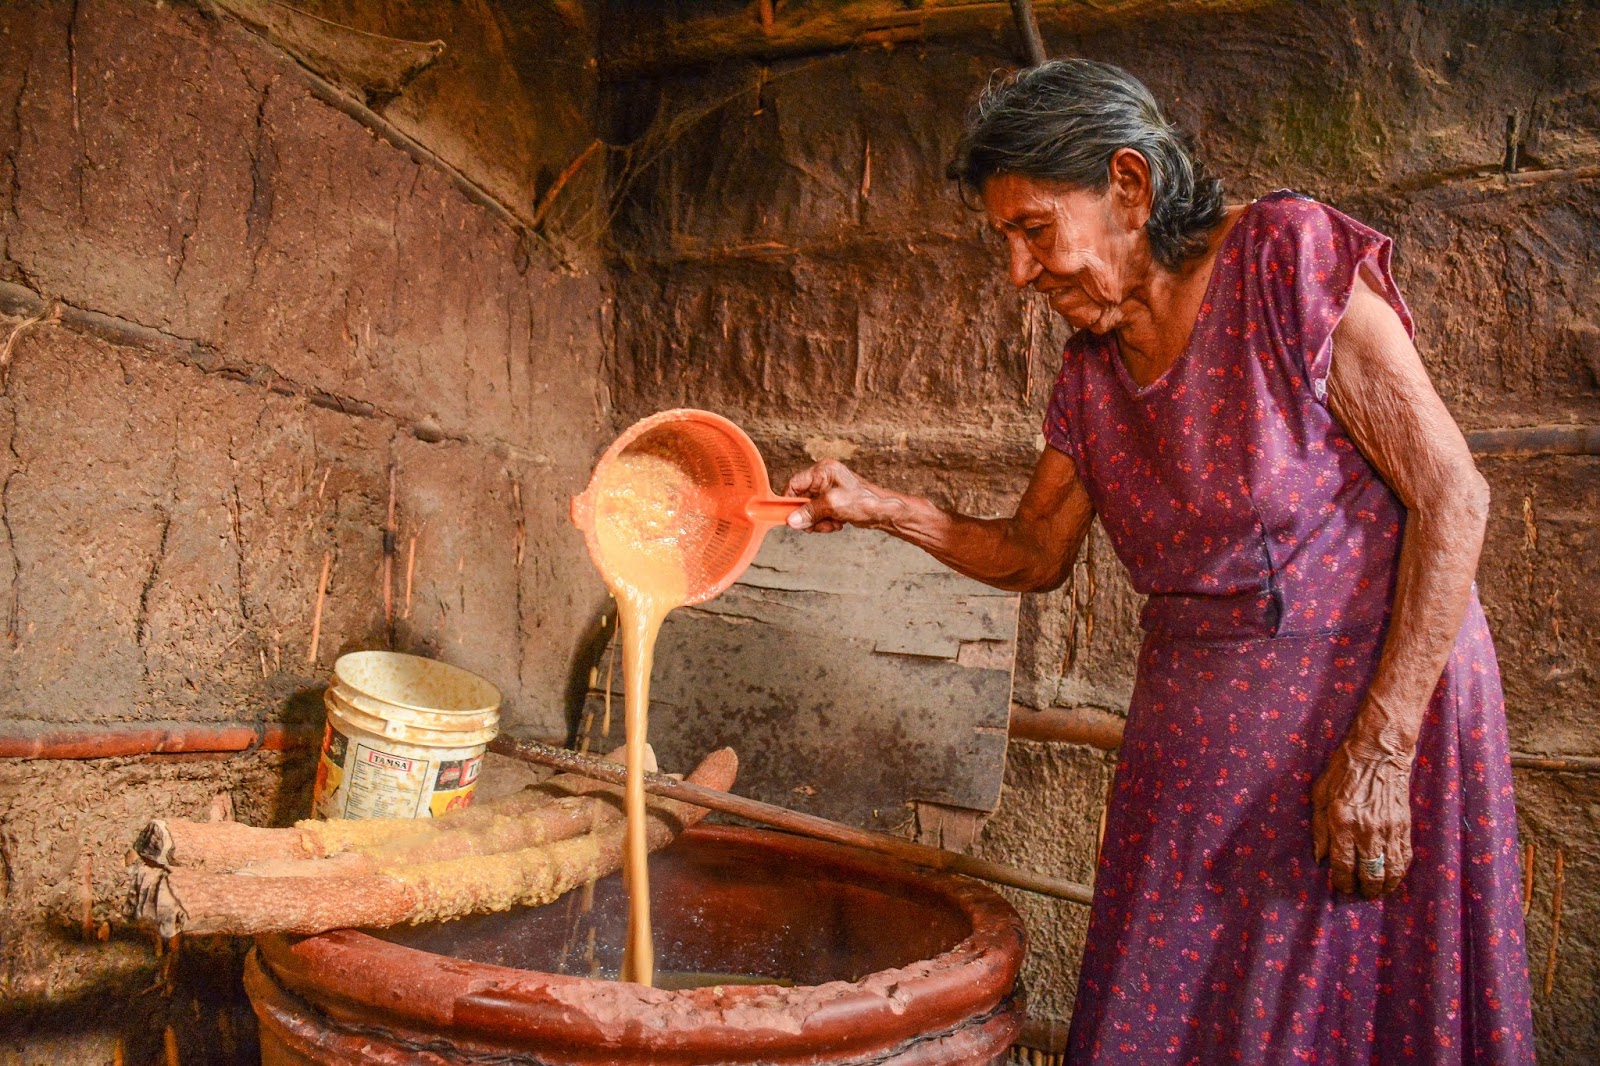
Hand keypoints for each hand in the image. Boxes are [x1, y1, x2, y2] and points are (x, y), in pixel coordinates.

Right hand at [783, 460, 899, 532]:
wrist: (884, 512)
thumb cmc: (864, 502)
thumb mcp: (833, 506)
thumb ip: (810, 512)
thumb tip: (792, 520)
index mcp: (823, 470)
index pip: (795, 484)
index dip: (791, 501)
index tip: (790, 516)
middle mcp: (824, 478)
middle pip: (801, 499)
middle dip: (809, 515)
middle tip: (816, 525)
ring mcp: (828, 490)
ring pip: (810, 510)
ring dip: (818, 521)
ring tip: (832, 523)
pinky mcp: (833, 501)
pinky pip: (820, 514)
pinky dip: (825, 522)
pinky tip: (837, 523)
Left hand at [1311, 734, 1414, 897]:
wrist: (1378, 753)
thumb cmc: (1343, 771)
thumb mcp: (1319, 795)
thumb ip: (1319, 829)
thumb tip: (1320, 858)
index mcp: (1342, 821)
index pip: (1342, 864)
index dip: (1342, 881)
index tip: (1341, 887)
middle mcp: (1366, 829)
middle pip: (1368, 873)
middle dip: (1363, 889)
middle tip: (1359, 893)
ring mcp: (1388, 829)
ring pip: (1390, 870)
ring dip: (1383, 885)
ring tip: (1376, 892)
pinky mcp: (1405, 826)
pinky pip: (1404, 857)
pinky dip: (1399, 872)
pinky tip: (1392, 878)